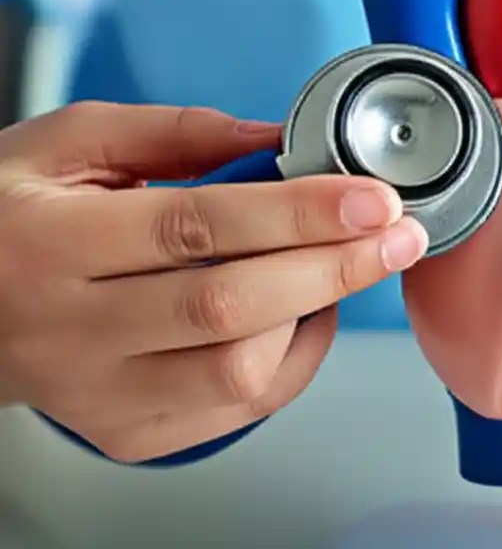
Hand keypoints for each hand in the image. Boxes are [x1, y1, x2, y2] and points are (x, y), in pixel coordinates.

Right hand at [0, 101, 427, 460]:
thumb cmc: (8, 216)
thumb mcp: (63, 144)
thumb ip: (170, 133)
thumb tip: (275, 137)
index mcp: (52, 242)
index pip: (195, 228)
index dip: (296, 213)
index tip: (371, 198)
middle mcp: (72, 329)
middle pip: (229, 307)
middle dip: (333, 267)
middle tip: (399, 235)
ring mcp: (98, 393)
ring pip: (239, 371)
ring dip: (315, 315)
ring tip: (344, 267)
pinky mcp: (125, 432)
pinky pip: (238, 409)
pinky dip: (294, 361)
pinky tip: (306, 314)